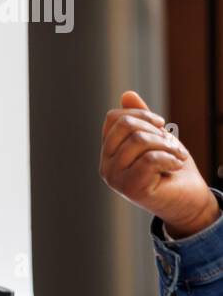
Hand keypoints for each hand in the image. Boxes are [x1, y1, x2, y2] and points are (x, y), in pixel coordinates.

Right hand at [99, 90, 219, 238]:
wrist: (189, 201)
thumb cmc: (172, 169)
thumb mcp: (157, 137)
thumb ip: (141, 119)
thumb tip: (127, 94)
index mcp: (109, 152)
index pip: (114, 118)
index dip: (141, 115)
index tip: (161, 126)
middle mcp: (106, 165)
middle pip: (125, 126)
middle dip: (156, 130)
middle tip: (172, 145)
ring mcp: (115, 178)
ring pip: (138, 141)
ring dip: (167, 145)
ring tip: (176, 156)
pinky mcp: (130, 188)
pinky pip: (149, 160)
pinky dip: (169, 159)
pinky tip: (175, 166)